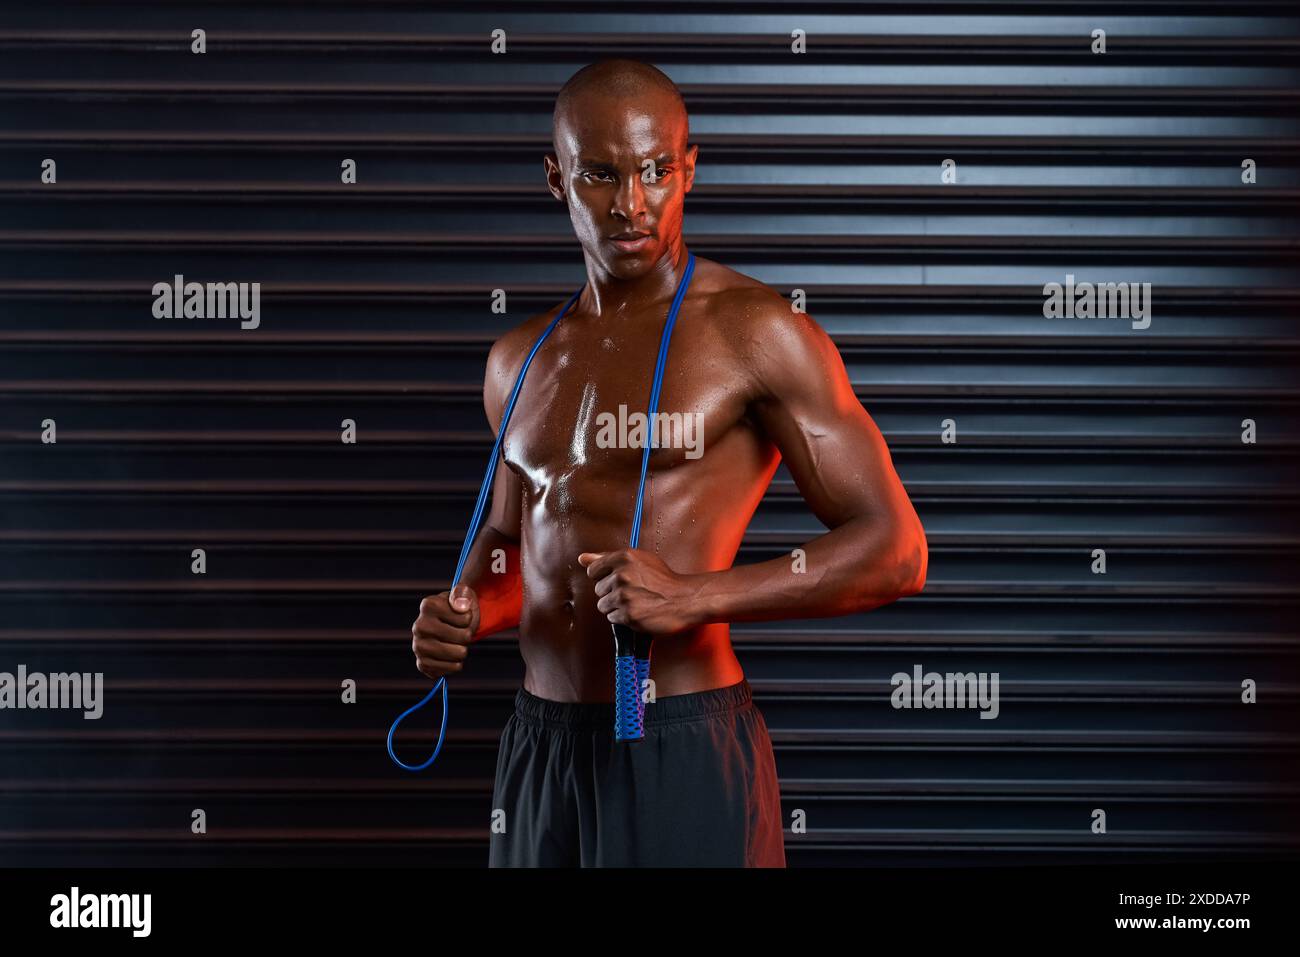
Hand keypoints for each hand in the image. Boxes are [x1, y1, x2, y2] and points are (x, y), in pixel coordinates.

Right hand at [411, 584, 479, 680]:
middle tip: (460, 631)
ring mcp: (418, 646)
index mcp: (428, 606)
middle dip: (468, 636)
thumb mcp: (464, 594)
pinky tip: (450, 656)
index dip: (469, 618)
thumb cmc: (459, 609)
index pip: (465, 619)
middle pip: (463, 638)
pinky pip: (448, 670)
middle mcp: (419, 626)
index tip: (461, 615)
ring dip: (463, 650)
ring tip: (455, 643)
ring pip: (458, 655)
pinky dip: (455, 664)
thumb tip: (461, 606)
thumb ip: (462, 594)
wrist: (450, 625)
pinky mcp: (422, 663)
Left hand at [578, 549, 697, 635]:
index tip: (619, 581)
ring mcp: (624, 596)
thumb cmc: (664, 579)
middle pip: (598, 590)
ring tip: (636, 602)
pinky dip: (624, 618)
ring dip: (617, 607)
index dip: (605, 578)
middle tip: (634, 592)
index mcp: (623, 558)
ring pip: (604, 606)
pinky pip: (613, 618)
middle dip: (612, 593)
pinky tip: (639, 611)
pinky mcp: (629, 615)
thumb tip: (582, 558)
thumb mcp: (638, 560)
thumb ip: (607, 558)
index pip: (594, 571)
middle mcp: (621, 575)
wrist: (685, 599)